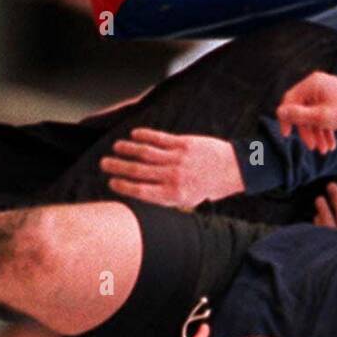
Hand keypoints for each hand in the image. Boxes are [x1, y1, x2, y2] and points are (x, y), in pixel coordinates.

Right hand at [101, 128, 243, 208]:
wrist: (232, 169)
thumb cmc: (208, 187)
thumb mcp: (188, 202)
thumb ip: (166, 199)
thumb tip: (142, 195)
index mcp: (173, 195)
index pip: (141, 191)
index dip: (123, 186)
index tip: (111, 183)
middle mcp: (173, 177)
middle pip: (138, 171)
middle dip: (118, 167)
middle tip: (104, 164)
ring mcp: (178, 159)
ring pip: (146, 153)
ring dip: (128, 149)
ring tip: (116, 147)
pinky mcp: (184, 143)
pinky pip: (159, 138)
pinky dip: (145, 136)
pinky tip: (134, 134)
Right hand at [276, 71, 336, 153]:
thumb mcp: (322, 117)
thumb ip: (299, 115)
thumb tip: (279, 112)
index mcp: (312, 84)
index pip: (289, 101)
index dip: (286, 119)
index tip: (287, 136)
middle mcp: (317, 84)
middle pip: (302, 110)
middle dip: (307, 131)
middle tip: (313, 148)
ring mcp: (326, 91)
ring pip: (313, 115)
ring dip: (317, 134)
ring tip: (325, 150)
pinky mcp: (334, 99)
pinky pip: (323, 115)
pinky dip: (325, 130)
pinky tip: (331, 145)